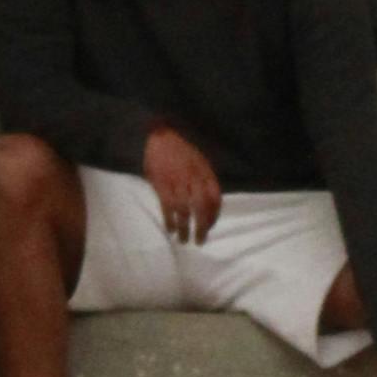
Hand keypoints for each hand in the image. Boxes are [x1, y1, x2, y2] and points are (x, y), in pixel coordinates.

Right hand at [142, 125, 224, 241]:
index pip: (215, 199)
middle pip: (202, 208)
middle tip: (199, 241)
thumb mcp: (199, 161)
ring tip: (183, 240)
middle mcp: (194, 178)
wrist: (161, 135)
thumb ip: (203, 180)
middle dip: (202, 227)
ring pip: (184, 211)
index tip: (210, 227)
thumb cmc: (180, 150)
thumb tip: (207, 203)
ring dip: (184, 228)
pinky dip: (170, 221)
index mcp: (205, 173)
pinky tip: (170, 229)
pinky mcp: (162, 184)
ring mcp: (177, 182)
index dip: (215, 216)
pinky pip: (168, 207)